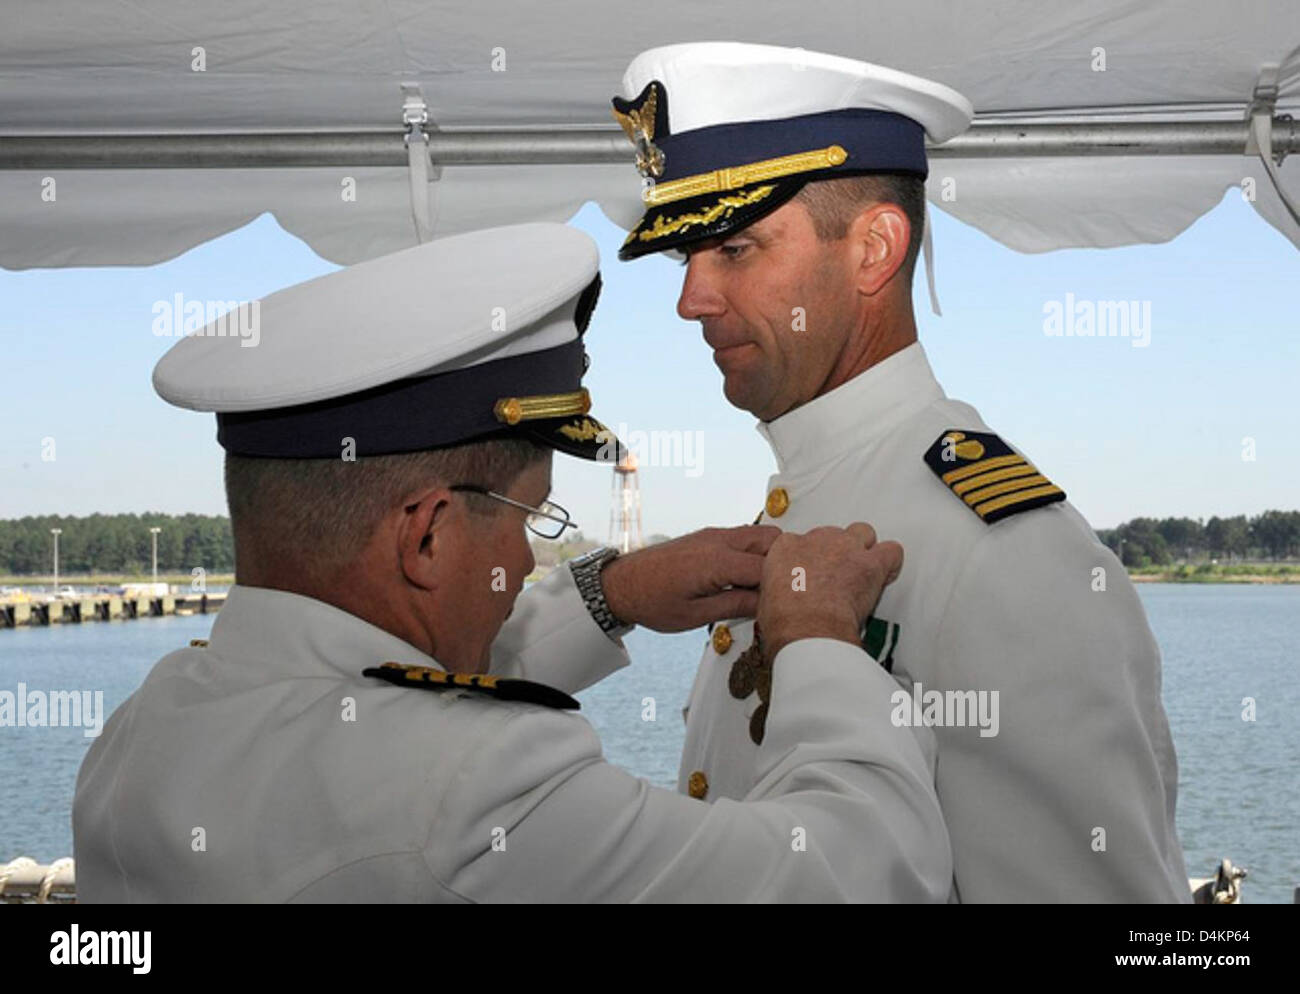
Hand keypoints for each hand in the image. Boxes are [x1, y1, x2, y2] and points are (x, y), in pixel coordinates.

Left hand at [598, 525, 780, 631]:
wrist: (621, 584)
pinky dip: (754, 554)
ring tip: (765, 588)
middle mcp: (718, 540)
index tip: (788, 603)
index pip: (768, 568)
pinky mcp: (708, 537)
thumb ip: (735, 606)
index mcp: (716, 561)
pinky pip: (743, 538)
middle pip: (773, 541)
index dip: (783, 587)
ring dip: (770, 557)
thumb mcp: (695, 615)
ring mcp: (713, 535)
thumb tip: (766, 605)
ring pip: (760, 536)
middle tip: (782, 592)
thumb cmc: (650, 600)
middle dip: (784, 564)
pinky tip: (747, 579)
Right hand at [757, 523, 902, 662]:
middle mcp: (817, 540)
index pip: (802, 541)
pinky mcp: (871, 563)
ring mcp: (846, 548)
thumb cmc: (786, 621)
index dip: (811, 560)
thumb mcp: (767, 599)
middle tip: (837, 576)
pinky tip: (885, 575)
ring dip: (864, 549)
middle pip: (833, 535)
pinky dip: (890, 562)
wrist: (808, 629)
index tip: (813, 574)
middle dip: (837, 553)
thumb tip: (784, 598)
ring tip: (862, 570)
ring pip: (862, 533)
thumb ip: (780, 588)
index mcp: (787, 546)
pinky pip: (891, 551)